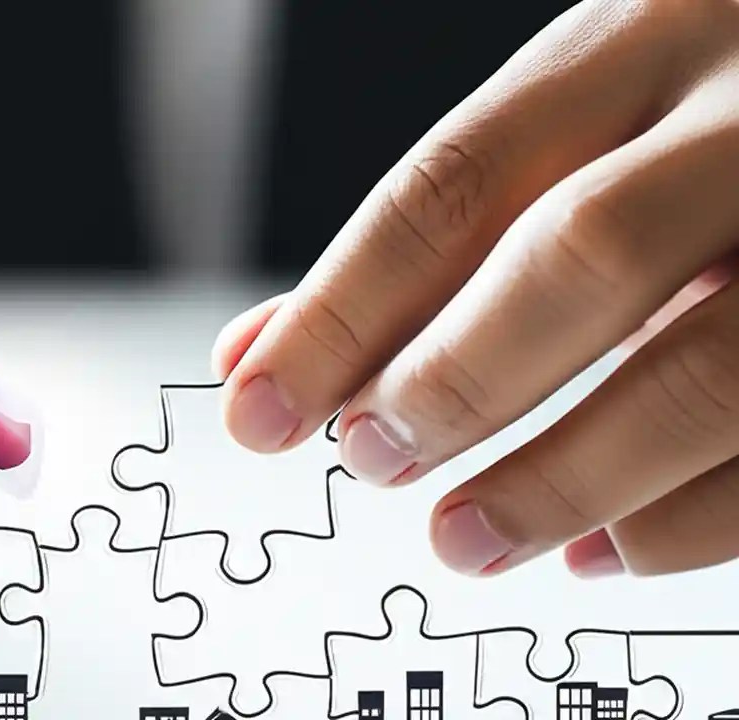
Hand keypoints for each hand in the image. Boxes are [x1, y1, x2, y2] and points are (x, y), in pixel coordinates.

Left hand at [214, 0, 738, 578]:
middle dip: (458, 384)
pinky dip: (689, 522)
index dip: (339, 312)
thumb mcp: (580, 123)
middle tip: (373, 462)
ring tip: (466, 539)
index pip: (455, 183)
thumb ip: (434, 240)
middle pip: (583, 256)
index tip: (258, 408)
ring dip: (566, 479)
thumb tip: (260, 353)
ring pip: (709, 369)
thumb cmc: (702, 115)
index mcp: (643, 36)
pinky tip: (601, 548)